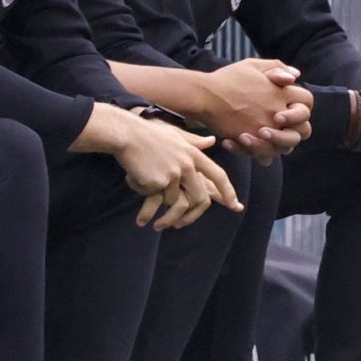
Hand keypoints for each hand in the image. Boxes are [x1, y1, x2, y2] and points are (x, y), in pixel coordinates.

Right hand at [114, 114, 238, 230]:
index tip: (235, 204)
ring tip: (150, 219)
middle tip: (179, 226)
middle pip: (199, 197)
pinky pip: (155, 199)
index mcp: (193, 153)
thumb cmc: (148, 134)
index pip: (218, 174)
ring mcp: (174, 173)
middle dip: (191, 217)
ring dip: (159, 208)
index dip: (227, 191)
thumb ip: (194, 141)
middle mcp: (187, 164)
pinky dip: (146, 198)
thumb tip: (212, 141)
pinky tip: (137, 195)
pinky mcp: (159, 181)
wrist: (126, 134)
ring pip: (173, 201)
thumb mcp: (175, 135)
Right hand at [201, 58, 311, 159]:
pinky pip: (266, 156)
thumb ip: (276, 67)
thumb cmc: (227, 79)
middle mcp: (278, 112)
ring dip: (279, 143)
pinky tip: (247, 142)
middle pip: (305, 129)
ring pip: (288, 146)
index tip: (287, 107)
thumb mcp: (252, 65)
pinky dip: (261, 153)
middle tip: (278, 125)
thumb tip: (295, 76)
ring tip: (262, 135)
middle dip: (296, 129)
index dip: (302, 106)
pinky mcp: (252, 142)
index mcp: (281, 93)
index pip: (308, 102)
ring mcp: (266, 129)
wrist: (205, 96)